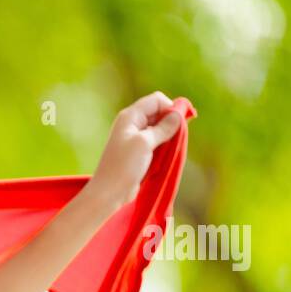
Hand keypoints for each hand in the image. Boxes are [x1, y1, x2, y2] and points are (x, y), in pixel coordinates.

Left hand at [86, 92, 183, 210]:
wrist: (109, 191)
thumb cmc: (124, 165)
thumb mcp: (145, 143)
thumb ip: (163, 127)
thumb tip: (178, 114)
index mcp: (130, 116)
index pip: (156, 100)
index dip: (170, 107)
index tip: (181, 123)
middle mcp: (132, 123)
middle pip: (159, 113)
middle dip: (171, 122)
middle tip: (176, 137)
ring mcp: (135, 137)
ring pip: (159, 128)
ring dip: (168, 135)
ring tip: (169, 148)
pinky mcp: (139, 151)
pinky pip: (156, 141)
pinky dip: (164, 145)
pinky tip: (165, 155)